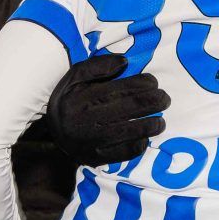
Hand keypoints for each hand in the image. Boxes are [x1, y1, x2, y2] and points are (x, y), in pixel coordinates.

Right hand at [46, 51, 170, 165]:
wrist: (54, 137)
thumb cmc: (69, 102)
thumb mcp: (74, 78)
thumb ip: (96, 66)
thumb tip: (125, 61)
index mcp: (82, 98)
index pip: (121, 88)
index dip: (143, 84)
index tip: (153, 82)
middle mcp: (88, 120)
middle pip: (131, 108)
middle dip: (154, 102)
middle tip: (165, 99)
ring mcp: (93, 141)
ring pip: (132, 132)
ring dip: (153, 125)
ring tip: (161, 121)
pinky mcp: (98, 158)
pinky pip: (125, 152)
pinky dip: (139, 144)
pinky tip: (145, 137)